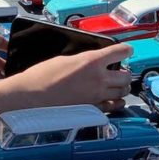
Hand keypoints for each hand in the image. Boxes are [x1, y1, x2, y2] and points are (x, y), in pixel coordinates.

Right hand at [11, 43, 132, 111]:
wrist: (30, 97)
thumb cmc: (42, 76)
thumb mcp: (64, 59)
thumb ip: (83, 60)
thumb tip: (92, 62)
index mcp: (91, 61)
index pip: (119, 52)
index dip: (126, 50)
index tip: (128, 50)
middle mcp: (98, 79)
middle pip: (125, 75)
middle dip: (124, 72)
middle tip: (120, 70)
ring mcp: (97, 96)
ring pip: (122, 92)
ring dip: (122, 87)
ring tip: (118, 84)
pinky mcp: (92, 110)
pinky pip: (114, 107)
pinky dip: (117, 102)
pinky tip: (115, 100)